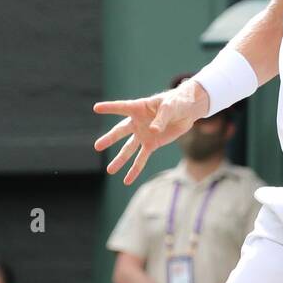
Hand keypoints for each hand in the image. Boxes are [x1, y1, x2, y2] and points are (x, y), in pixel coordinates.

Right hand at [94, 79, 208, 184]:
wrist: (186, 111)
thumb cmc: (176, 102)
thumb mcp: (169, 107)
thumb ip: (161, 119)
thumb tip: (153, 131)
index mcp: (139, 107)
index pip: (122, 107)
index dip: (110, 107)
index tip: (96, 108)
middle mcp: (137, 122)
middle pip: (120, 131)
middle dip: (109, 139)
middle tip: (97, 146)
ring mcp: (143, 134)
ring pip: (128, 149)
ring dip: (120, 160)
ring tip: (109, 170)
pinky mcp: (152, 144)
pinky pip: (141, 158)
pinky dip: (135, 170)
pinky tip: (127, 180)